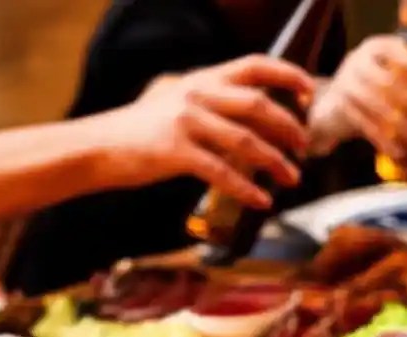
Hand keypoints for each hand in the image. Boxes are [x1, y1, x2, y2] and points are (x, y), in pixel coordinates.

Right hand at [95, 55, 315, 208]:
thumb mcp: (174, 101)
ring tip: (293, 178)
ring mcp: (186, 122)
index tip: (311, 90)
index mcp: (201, 79)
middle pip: (258, 105)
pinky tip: (262, 200)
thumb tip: (251, 113)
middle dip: (290, 127)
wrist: (96, 147)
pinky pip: (222, 172)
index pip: (253, 65)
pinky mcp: (175, 151)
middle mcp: (196, 94)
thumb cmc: (139, 130)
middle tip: (305, 146)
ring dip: (276, 162)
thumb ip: (208, 101)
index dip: (287, 74)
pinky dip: (247, 189)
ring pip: (246, 142)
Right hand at [307, 35, 406, 158]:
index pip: (393, 49)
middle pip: (388, 81)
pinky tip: (400, 151)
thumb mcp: (397, 77)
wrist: (333, 103)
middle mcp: (358, 62)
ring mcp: (346, 85)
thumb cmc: (377, 86)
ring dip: (403, 127)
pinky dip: (384, 141)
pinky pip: (366, 126)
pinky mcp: (341, 108)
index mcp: (375, 47)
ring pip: (378, 107)